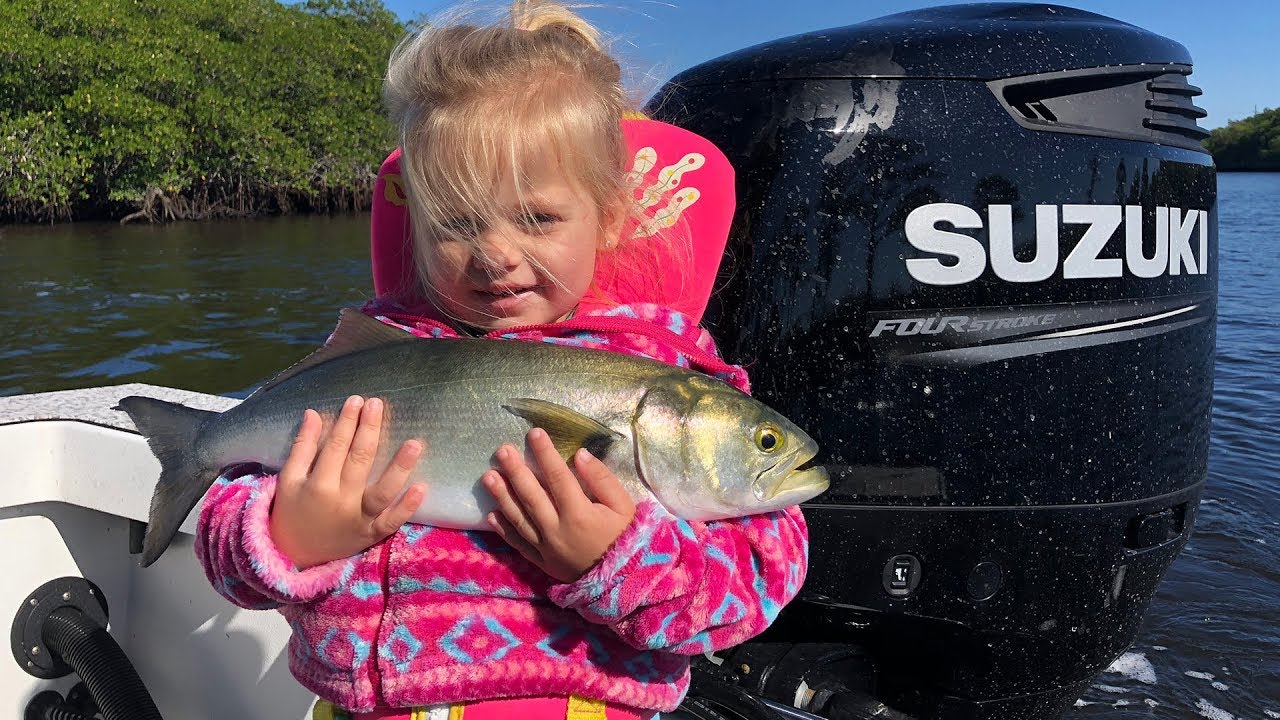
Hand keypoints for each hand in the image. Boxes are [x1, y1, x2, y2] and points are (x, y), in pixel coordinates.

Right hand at [270, 396, 424, 568]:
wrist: (292, 556)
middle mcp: (340, 501)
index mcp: (318, 485)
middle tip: (378, 404)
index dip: (347, 421)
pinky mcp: (371, 535)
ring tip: (414, 443)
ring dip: (399, 467)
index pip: (336, 446)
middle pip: (359, 461)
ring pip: (381, 491)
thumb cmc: (292, 511)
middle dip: (369, 430)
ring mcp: (359, 519)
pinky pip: (391, 522)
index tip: (357, 400)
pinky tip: (421, 487)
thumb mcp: (288, 479)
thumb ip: (302, 446)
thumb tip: (313, 413)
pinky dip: (406, 508)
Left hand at [483, 428, 636, 582]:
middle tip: (501, 451)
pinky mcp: (542, 562)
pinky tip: (491, 514)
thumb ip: (602, 480)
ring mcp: (546, 547)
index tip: (534, 434)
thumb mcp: (624, 506)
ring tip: (488, 477)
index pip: (557, 476)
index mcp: (579, 513)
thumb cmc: (626, 537)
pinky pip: (519, 543)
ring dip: (502, 496)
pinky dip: (504, 529)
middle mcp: (557, 529)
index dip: (545, 453)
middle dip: (515, 471)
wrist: (625, 581)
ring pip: (519, 518)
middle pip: (532, 495)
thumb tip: (580, 455)